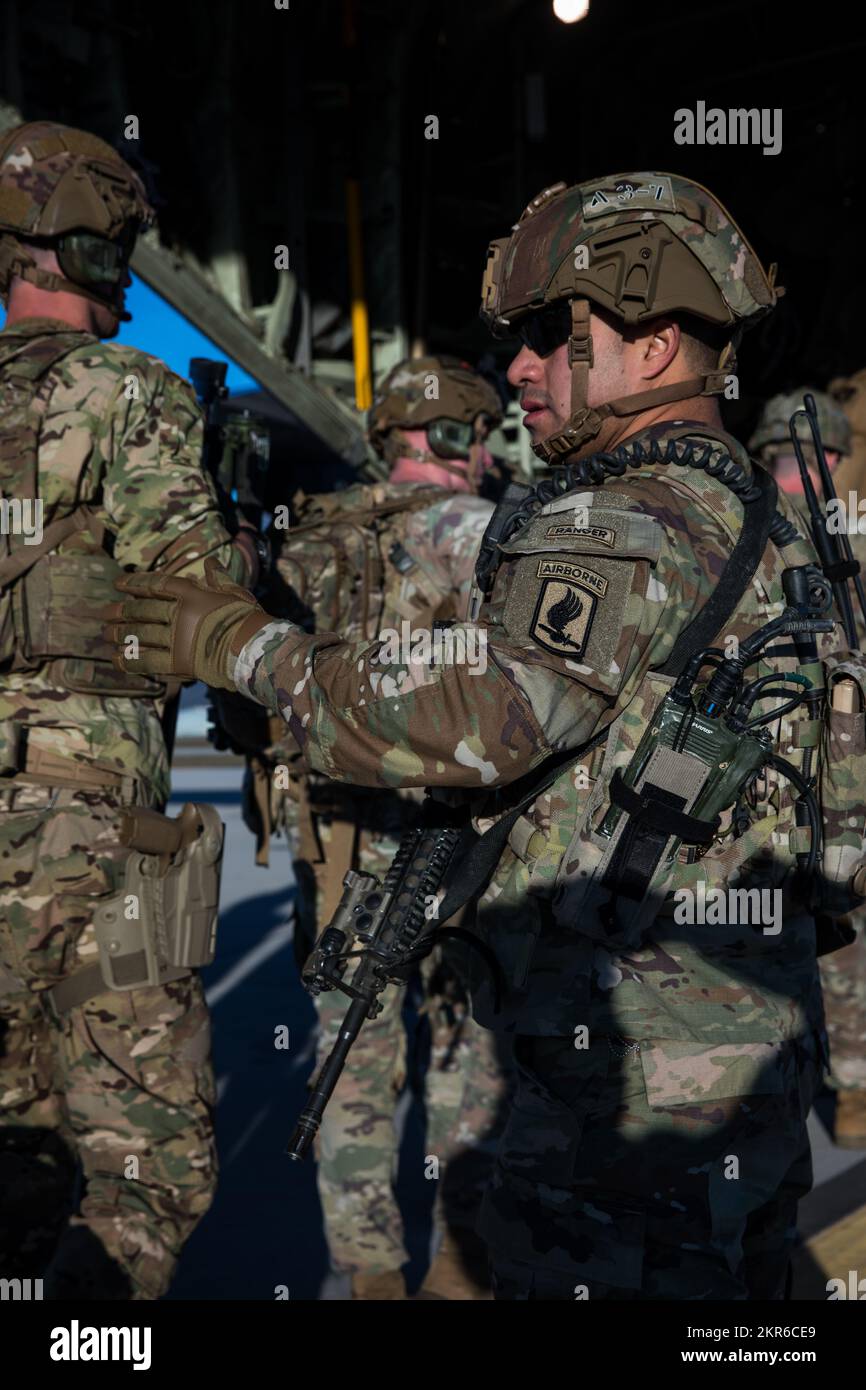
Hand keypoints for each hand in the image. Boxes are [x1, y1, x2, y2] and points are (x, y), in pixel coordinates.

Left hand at [104, 557, 269, 689]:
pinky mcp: (177, 662)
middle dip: (121, 611)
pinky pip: (146, 660)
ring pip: (140, 633)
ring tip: (106, 634)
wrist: (253, 648)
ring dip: (120, 633)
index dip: (135, 582)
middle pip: (142, 610)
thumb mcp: (234, 592)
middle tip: (105, 613)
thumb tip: (211, 562)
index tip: (117, 583)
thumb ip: (219, 578)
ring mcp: (176, 638)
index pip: (157, 584)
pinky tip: (116, 658)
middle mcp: (179, 614)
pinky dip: (129, 659)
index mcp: (191, 594)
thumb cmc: (247, 618)